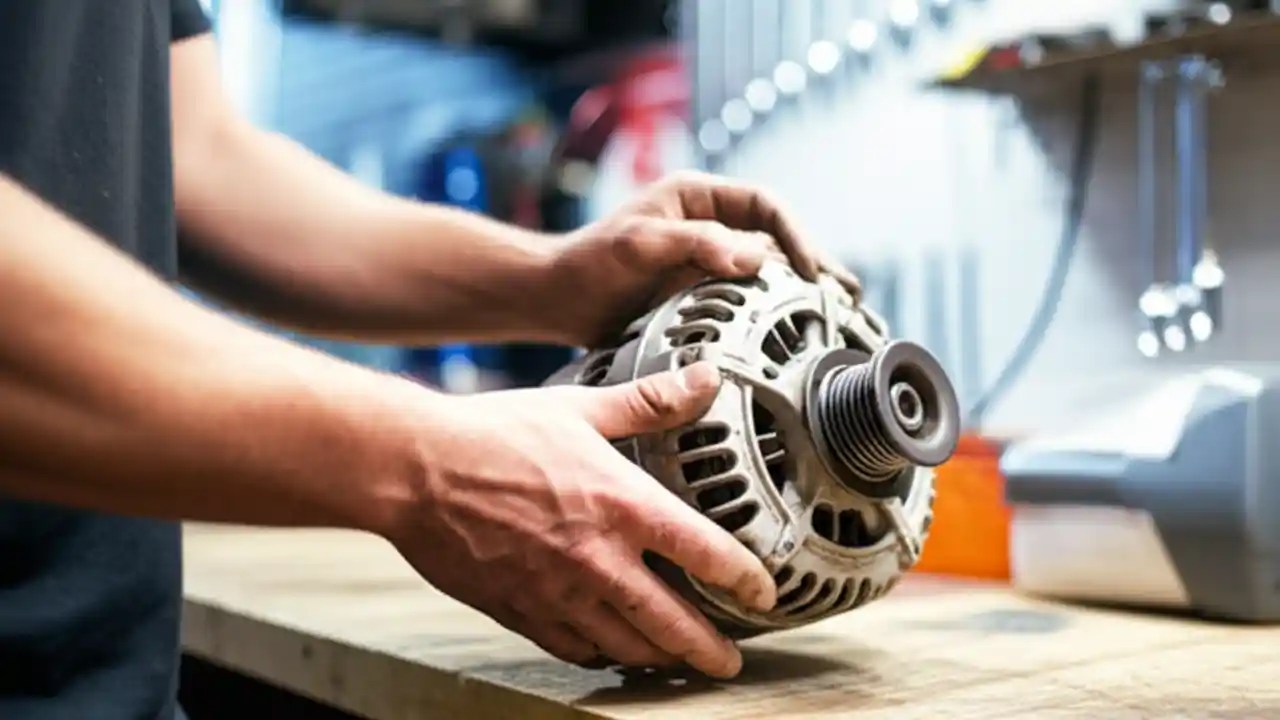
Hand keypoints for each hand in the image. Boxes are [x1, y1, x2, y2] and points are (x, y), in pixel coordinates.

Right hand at [393, 362, 775, 677]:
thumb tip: (704, 377)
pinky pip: (571, 648)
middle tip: (729, 662)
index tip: (764, 595)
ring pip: (624, 646)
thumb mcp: (581, 408)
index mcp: (621, 505)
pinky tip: (607, 650)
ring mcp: (558, 593)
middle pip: (671, 623)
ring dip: (658, 658)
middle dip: (708, 650)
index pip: (706, 553)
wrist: (416, 470)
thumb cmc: (494, 435)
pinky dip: (598, 655)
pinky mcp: (520, 611)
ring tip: (676, 662)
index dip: (746, 581)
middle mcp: (597, 559)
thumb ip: (650, 401)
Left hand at [543, 170, 861, 346]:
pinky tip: (794, 331)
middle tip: (845, 291)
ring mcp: (706, 261)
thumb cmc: (588, 262)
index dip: (795, 234)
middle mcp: (709, 225)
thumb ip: (695, 244)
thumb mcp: (640, 245)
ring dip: (800, 288)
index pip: (764, 206)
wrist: (556, 299)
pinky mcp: (698, 293)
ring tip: (836, 311)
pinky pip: (746, 298)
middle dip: (813, 262)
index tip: (808, 268)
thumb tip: (754, 258)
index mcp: (698, 197)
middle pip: (776, 238)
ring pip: (767, 270)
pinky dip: (773, 311)